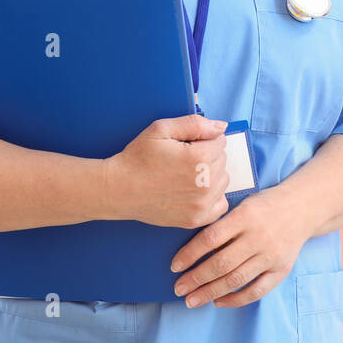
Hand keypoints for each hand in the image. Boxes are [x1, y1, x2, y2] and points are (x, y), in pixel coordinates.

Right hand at [102, 115, 230, 227]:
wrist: (119, 190)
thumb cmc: (138, 158)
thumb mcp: (161, 129)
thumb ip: (195, 124)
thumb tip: (221, 127)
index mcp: (200, 158)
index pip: (220, 141)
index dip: (202, 139)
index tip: (185, 145)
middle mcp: (206, 183)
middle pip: (222, 160)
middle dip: (207, 156)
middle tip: (181, 160)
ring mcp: (202, 204)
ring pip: (223, 181)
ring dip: (210, 175)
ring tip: (185, 175)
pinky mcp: (196, 219)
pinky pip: (221, 204)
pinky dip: (212, 197)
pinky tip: (194, 191)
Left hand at [169, 187, 310, 307]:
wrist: (302, 208)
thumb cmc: (264, 205)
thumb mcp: (242, 204)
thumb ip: (222, 225)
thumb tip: (193, 251)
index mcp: (245, 216)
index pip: (210, 238)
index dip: (190, 254)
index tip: (174, 266)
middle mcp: (258, 237)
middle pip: (221, 263)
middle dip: (195, 279)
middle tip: (178, 289)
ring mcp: (271, 255)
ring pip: (235, 279)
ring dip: (210, 292)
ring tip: (191, 300)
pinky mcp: (281, 269)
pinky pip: (256, 291)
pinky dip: (236, 299)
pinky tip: (218, 302)